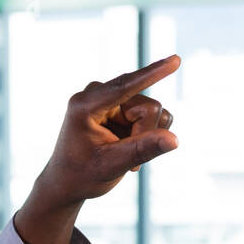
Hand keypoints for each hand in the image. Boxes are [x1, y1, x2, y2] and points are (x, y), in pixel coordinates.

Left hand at [37, 54, 180, 204]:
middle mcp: (97, 94)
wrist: (67, 182)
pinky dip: (146, 134)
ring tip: (122, 153)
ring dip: (145, 136)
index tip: (176, 60)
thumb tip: (174, 140)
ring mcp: (110, 97)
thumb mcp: (111, 166)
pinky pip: (154, 114)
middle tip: (127, 162)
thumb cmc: (82, 175)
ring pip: (154, 111)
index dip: (153, 74)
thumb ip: (142, 150)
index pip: (125, 86)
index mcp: (85, 105)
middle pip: (149, 107)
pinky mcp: (121, 105)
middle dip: (144, 136)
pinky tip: (126, 145)